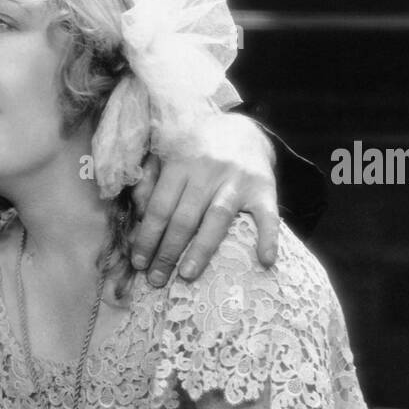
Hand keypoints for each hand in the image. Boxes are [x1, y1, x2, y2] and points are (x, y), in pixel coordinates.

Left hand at [129, 114, 278, 285]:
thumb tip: (140, 215)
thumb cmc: (198, 149)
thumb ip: (149, 181)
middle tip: (156, 279)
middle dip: (167, 252)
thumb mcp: (167, 155)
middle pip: (184, 218)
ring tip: (187, 275)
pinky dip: (268, 238)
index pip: (159, 208)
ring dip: (200, 250)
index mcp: (180, 163)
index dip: (147, 237)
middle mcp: (207, 171)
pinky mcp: (264, 187)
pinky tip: (264, 260)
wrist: (244, 129)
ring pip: (216, 219)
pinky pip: (268, 215)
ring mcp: (237, 180)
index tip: (139, 263)